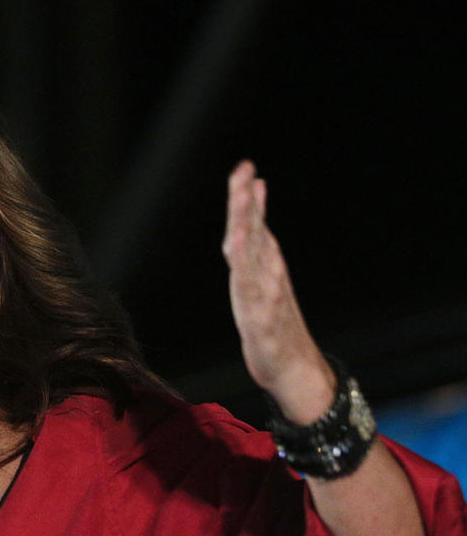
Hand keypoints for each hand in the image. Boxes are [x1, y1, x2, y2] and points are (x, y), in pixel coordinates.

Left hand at [222, 160, 333, 422]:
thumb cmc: (275, 321)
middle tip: (244, 171)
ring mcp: (264, 292)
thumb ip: (257, 247)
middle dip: (246, 201)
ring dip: (247, 224)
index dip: (247, 196)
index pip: (254, 224)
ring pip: (252, 253)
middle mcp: (267, 272)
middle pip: (253, 231)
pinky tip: (241, 244)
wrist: (295, 367)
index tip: (245, 168)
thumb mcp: (263, 281)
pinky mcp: (259, 316)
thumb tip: (256, 217)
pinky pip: (248, 285)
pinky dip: (245, 263)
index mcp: (265, 263)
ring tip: (242, 197)